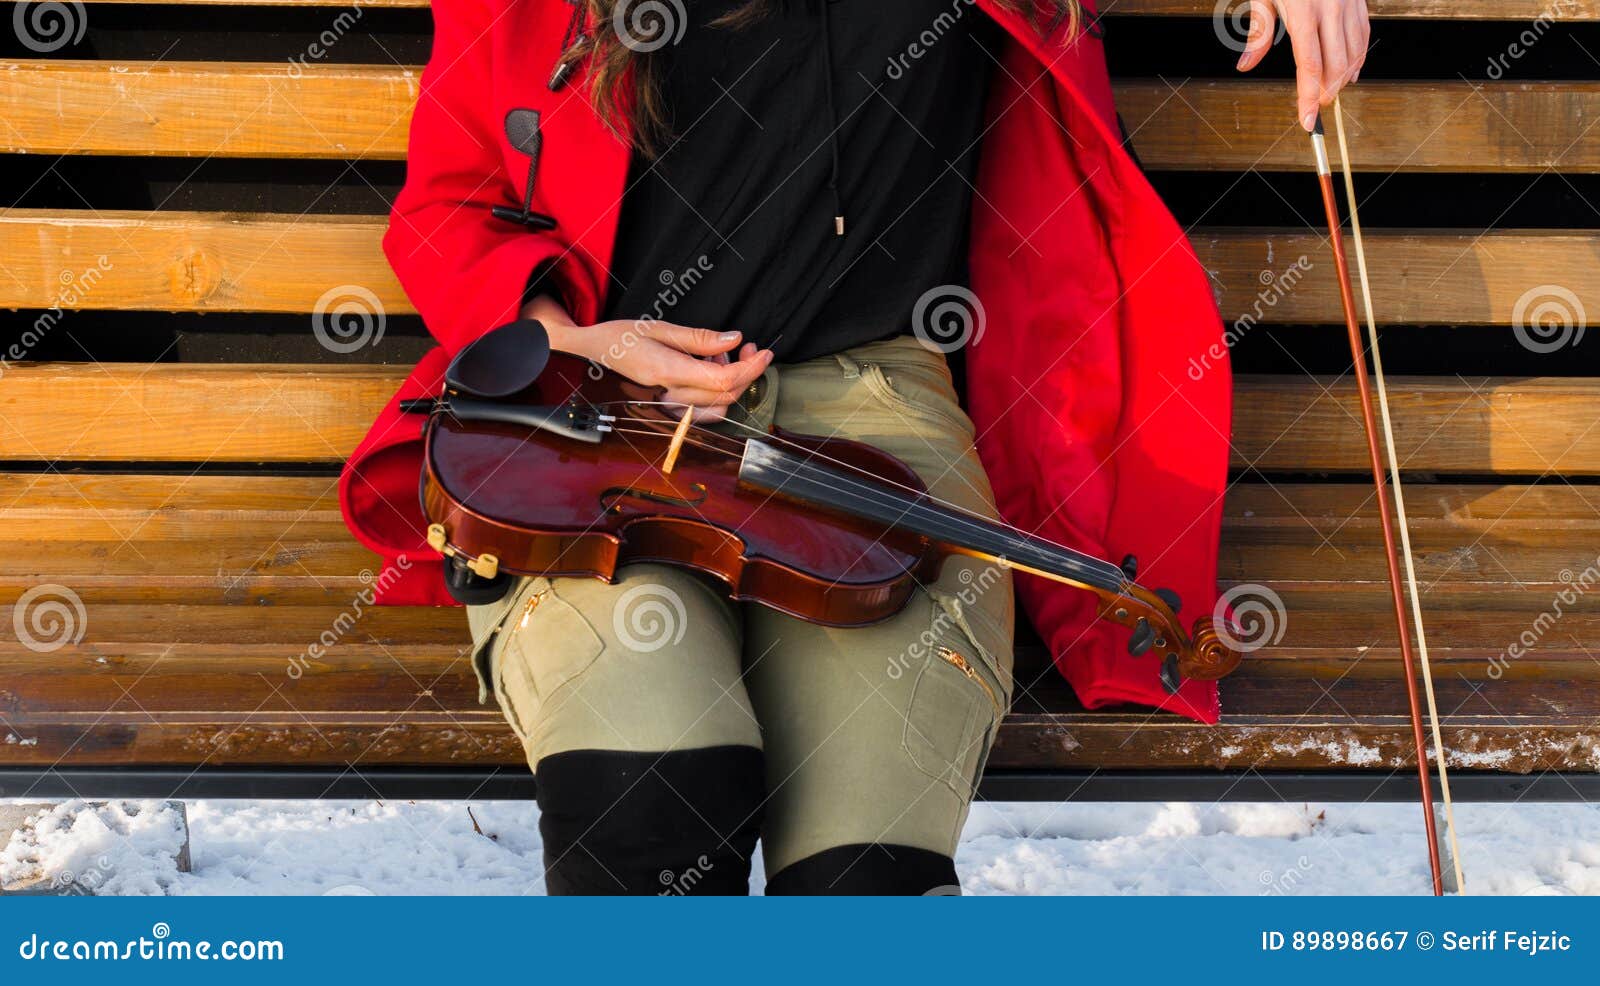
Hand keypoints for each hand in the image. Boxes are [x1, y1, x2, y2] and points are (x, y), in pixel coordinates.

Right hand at [525, 295, 772, 422]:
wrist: (594, 351)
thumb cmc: (622, 336)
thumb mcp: (661, 327)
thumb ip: (700, 338)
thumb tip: (734, 339)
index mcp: (667, 371)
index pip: (721, 381)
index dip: (749, 368)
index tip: (764, 352)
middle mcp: (669, 394)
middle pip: (725, 394)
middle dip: (746, 371)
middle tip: (749, 346)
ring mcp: (668, 405)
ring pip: (717, 406)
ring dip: (731, 383)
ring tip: (723, 355)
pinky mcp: (669, 407)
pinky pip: (703, 412)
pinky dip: (716, 393)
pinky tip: (710, 370)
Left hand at [1234, 0, 1368, 130]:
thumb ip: (1258, 35)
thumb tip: (1245, 66)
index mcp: (1303, 11)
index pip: (1309, 65)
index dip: (1309, 97)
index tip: (1308, 120)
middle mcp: (1330, 8)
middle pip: (1335, 64)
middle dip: (1327, 91)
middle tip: (1316, 108)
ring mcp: (1348, 2)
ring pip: (1354, 51)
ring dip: (1344, 77)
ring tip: (1332, 93)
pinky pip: (1364, 32)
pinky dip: (1359, 55)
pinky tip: (1351, 71)